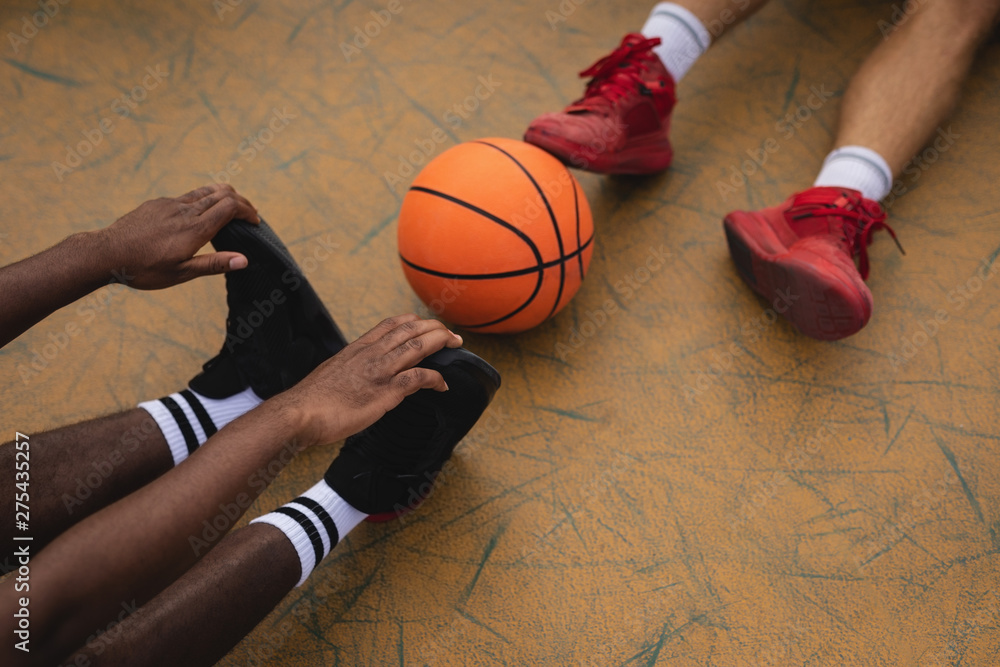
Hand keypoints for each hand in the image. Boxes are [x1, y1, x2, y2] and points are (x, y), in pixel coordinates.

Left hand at [99, 184, 259, 289]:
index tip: (255, 221)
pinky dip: (204, 199)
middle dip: (241, 201)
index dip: (248, 211)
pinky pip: (187, 195)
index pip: (230, 207)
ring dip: (224, 196)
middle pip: (223, 194)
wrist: (107, 253)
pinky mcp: (158, 203)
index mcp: (195, 229)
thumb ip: (214, 264)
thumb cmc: (144, 269)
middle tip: (249, 214)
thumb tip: (244, 260)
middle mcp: (185, 211)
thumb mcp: (181, 273)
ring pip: (205, 191)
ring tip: (232, 206)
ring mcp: (171, 204)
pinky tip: (201, 211)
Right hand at [282, 315, 463, 447]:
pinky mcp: (385, 392)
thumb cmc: (312, 400)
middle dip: (435, 328)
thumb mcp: (333, 372)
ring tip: (455, 346)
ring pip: (418, 346)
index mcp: (358, 348)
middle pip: (411, 330)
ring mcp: (379, 371)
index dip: (414, 321)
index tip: (426, 324)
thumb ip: (350, 369)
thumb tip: (358, 375)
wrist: (300, 413)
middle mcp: (371, 354)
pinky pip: (418, 378)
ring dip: (441, 343)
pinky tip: (442, 384)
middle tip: (451, 334)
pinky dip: (435, 378)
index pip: (391, 324)